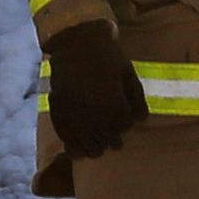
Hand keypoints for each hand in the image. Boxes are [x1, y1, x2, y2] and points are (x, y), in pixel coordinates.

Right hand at [43, 21, 147, 158]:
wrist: (76, 46)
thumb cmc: (107, 58)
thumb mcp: (128, 73)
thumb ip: (136, 97)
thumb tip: (141, 120)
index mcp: (111, 99)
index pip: (122, 125)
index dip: (126, 127)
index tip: (127, 126)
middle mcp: (91, 110)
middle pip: (105, 137)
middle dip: (112, 141)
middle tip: (115, 143)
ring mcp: (72, 112)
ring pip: (85, 142)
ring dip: (94, 149)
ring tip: (99, 150)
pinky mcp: (57, 112)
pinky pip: (65, 137)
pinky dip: (72, 147)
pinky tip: (78, 153)